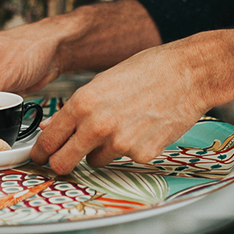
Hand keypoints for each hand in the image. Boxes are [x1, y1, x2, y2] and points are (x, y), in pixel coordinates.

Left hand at [30, 41, 208, 171]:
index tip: (42, 157)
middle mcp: (97, 125)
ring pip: (96, 161)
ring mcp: (120, 142)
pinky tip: (146, 127)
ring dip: (103, 151)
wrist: (191, 73)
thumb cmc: (151, 70)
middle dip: (64, 162)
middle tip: (70, 158)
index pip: (48, 140)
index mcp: (83, 102)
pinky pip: (126, 159)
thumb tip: (54, 128)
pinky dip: (133, 149)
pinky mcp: (142, 153)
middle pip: (63, 163)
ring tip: (125, 126)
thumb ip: (78, 108)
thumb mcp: (105, 81)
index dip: (42, 152)